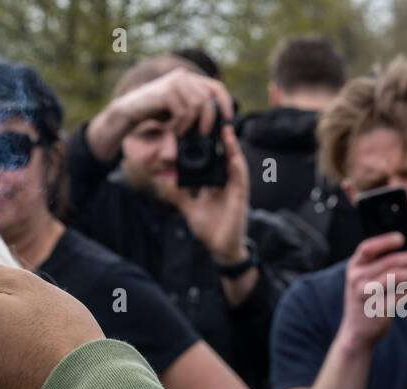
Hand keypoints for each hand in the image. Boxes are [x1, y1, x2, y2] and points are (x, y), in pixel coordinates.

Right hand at [87, 67, 233, 163]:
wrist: (129, 110)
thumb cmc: (155, 112)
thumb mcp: (179, 110)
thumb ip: (195, 110)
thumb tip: (217, 123)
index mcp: (190, 79)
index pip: (217, 88)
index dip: (226, 104)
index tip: (228, 121)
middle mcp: (184, 76)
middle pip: (208, 99)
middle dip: (208, 121)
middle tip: (201, 135)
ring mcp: (175, 82)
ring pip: (197, 105)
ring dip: (190, 125)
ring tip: (181, 133)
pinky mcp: (167, 91)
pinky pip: (183, 111)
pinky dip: (180, 125)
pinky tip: (172, 130)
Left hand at [178, 125, 250, 262]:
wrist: (221, 249)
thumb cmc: (210, 230)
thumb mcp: (190, 210)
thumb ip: (180, 197)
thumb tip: (166, 185)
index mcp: (216, 186)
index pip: (213, 162)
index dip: (209, 147)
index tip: (201, 131)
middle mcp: (227, 184)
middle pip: (225, 157)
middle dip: (221, 140)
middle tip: (215, 120)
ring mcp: (235, 189)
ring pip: (234, 162)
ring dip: (231, 146)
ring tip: (226, 129)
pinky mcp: (241, 197)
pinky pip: (240, 178)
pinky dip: (236, 165)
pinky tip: (233, 154)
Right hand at [336, 232, 406, 353]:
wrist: (357, 331)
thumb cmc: (369, 299)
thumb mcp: (366, 279)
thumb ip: (381, 264)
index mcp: (355, 266)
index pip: (367, 248)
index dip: (385, 241)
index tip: (402, 238)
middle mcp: (357, 279)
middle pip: (388, 262)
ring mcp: (364, 295)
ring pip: (395, 278)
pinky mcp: (376, 309)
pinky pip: (399, 297)